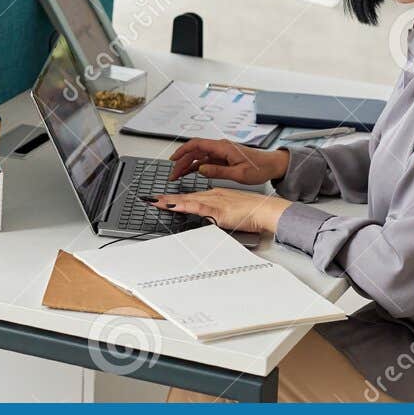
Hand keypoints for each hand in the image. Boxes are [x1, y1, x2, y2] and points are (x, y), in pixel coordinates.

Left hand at [148, 189, 292, 233]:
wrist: (264, 210)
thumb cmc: (252, 211)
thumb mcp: (230, 211)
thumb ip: (218, 213)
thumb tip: (209, 219)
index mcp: (214, 196)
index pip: (189, 197)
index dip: (173, 198)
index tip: (159, 199)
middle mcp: (211, 196)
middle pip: (184, 197)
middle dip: (165, 199)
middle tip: (149, 199)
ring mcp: (214, 202)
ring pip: (186, 200)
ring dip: (169, 201)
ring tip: (154, 202)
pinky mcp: (218, 210)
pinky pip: (197, 207)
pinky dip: (183, 206)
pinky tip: (173, 206)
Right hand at [168, 138, 288, 184]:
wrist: (273, 165)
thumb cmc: (260, 167)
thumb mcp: (239, 174)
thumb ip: (218, 172)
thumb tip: (201, 169)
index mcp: (223, 147)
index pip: (197, 144)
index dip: (182, 151)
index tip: (173, 159)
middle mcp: (220, 147)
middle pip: (195, 151)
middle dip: (182, 161)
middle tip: (173, 174)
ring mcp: (221, 152)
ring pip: (199, 156)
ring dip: (187, 165)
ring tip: (178, 176)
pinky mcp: (223, 158)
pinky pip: (206, 161)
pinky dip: (196, 167)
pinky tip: (190, 173)